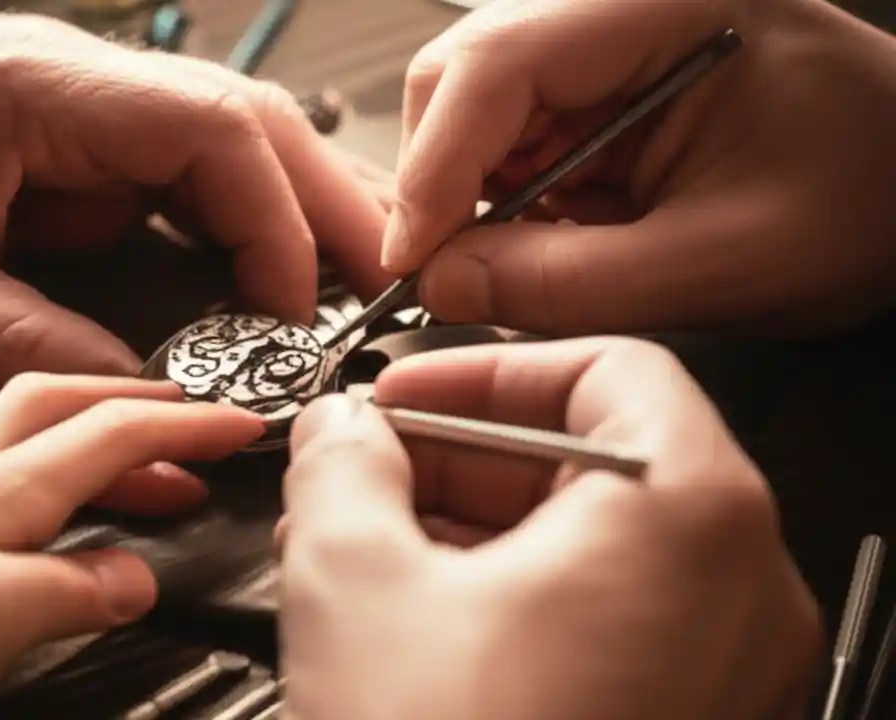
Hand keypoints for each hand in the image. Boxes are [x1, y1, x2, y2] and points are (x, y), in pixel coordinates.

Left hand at [0, 14, 389, 390]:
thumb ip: (15, 339)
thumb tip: (126, 389)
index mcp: (41, 90)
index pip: (212, 133)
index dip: (279, 219)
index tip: (298, 305)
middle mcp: (71, 88)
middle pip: (243, 126)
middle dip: (322, 202)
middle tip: (383, 276)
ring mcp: (68, 116)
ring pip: (219, 150)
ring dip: (289, 211)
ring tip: (347, 277)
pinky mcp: (55, 153)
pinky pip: (169, 181)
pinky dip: (229, 226)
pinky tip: (256, 271)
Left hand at [0, 375, 263, 718]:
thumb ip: (70, 590)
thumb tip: (132, 578)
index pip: (113, 430)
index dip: (187, 425)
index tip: (245, 421)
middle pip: (64, 408)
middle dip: (139, 409)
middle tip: (192, 430)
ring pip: (25, 446)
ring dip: (92, 449)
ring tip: (140, 481)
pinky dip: (36, 490)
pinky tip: (33, 519)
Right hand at [278, 339, 821, 719]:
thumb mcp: (354, 578)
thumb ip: (341, 463)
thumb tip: (338, 430)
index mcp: (683, 516)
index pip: (607, 367)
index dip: (487, 364)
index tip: (408, 392)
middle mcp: (736, 591)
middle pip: (598, 460)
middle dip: (461, 456)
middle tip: (370, 468)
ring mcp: (724, 671)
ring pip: (596, 548)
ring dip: (477, 528)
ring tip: (373, 546)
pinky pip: (607, 622)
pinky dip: (517, 598)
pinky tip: (421, 618)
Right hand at [385, 0, 895, 334]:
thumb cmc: (868, 197)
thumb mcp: (723, 263)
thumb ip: (571, 283)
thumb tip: (445, 284)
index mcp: (663, 5)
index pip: (496, 65)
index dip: (433, 166)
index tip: (411, 257)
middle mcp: (616, 9)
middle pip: (460, 79)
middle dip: (442, 183)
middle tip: (451, 272)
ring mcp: (601, 48)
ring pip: (471, 118)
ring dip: (472, 201)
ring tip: (521, 265)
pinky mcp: (595, 92)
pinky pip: (508, 146)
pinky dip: (505, 208)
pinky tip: (548, 245)